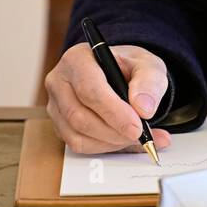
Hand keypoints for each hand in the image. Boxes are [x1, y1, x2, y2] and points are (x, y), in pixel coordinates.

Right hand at [45, 43, 173, 154]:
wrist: (121, 74)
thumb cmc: (131, 67)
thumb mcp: (149, 66)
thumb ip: (150, 83)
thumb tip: (143, 109)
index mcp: (78, 59)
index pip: (90, 90)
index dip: (114, 112)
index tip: (137, 127)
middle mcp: (60, 81)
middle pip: (79, 116)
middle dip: (114, 132)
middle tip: (141, 136)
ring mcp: (56, 105)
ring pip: (77, 135)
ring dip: (111, 142)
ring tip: (138, 138)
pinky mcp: (60, 125)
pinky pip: (78, 144)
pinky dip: (105, 147)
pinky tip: (124, 140)